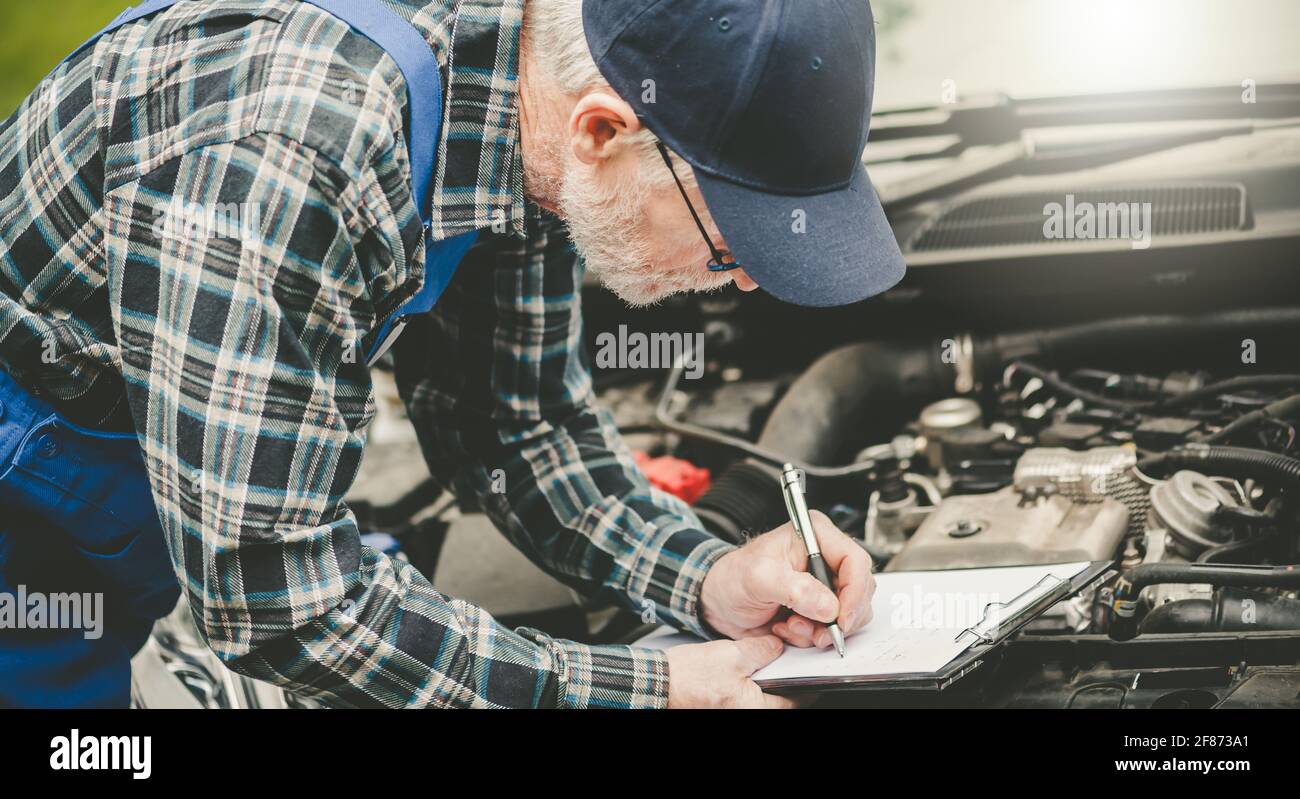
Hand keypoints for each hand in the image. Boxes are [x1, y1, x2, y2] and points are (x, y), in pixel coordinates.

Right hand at [665, 635, 795, 707]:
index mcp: (756, 708)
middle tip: (774, 656)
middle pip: (779, 696)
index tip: (805, 663)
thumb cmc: (688, 678)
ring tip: (750, 660)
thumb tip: (777, 647)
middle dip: (779, 675)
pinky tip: (736, 667)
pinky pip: (745, 694)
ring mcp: (735, 711)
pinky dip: (746, 680)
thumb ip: (762, 650)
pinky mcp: (724, 706)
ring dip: (761, 676)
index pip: (797, 698)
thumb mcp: (733, 655)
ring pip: (761, 694)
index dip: (803, 677)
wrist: (658, 683)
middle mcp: (747, 713)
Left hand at [699, 510, 874, 648]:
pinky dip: (812, 637)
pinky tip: (788, 628)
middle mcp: (826, 558)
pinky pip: (834, 629)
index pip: (856, 561)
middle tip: (813, 630)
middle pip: (860, 591)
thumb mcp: (758, 577)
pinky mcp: (820, 608)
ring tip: (791, 625)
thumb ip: (794, 589)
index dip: (855, 592)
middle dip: (838, 617)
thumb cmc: (733, 577)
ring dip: (822, 630)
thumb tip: (828, 606)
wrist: (718, 601)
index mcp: (816, 536)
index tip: (841, 618)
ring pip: (850, 614)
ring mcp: (825, 585)